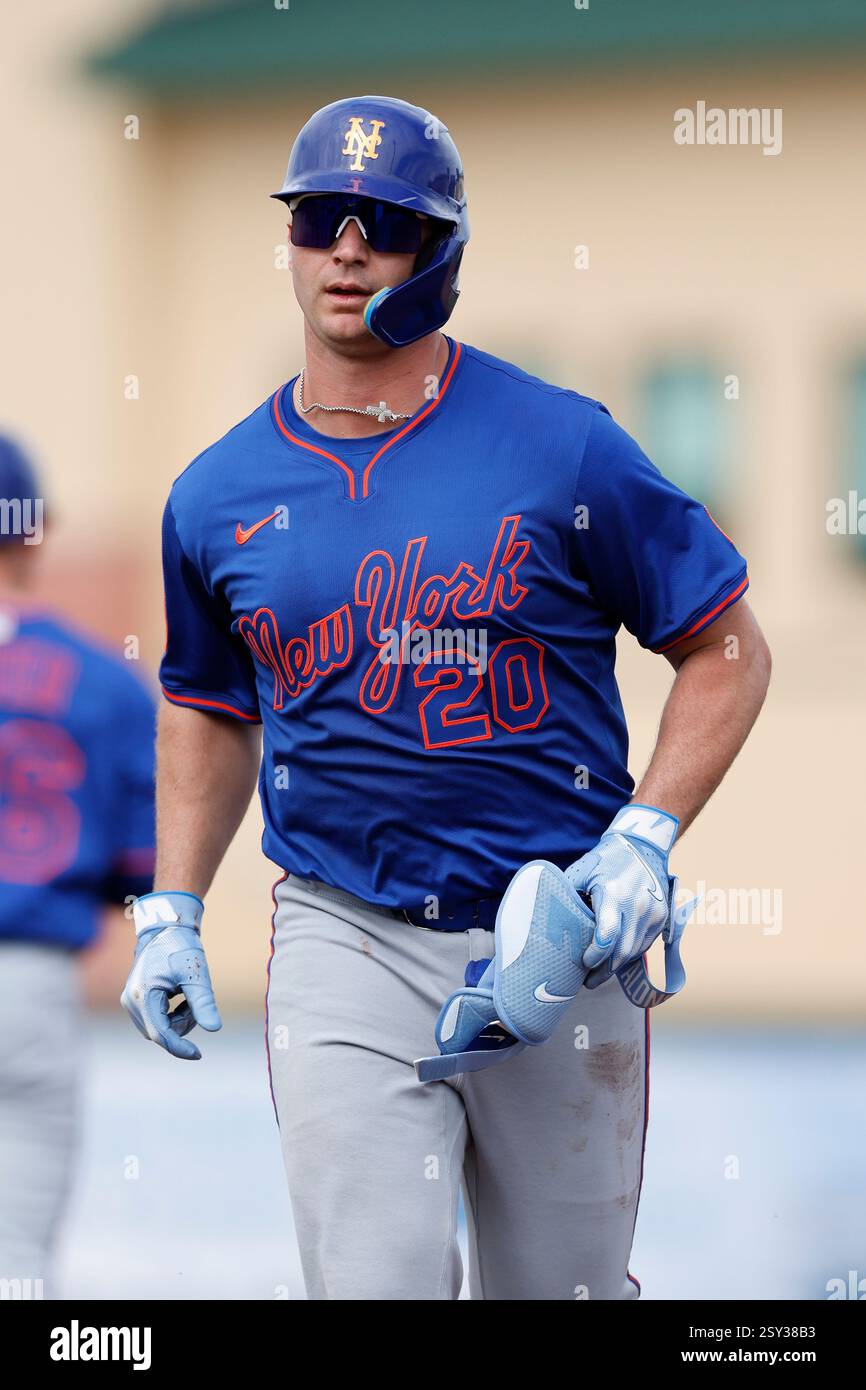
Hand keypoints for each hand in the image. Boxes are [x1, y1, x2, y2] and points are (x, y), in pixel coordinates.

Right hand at [121, 892, 221, 1059]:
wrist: (165, 928)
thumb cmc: (180, 947)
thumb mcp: (195, 974)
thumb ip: (203, 1002)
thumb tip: (214, 1028)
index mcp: (142, 995)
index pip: (159, 1034)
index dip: (179, 1047)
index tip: (198, 1054)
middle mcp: (130, 1002)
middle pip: (160, 1032)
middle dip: (183, 1023)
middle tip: (197, 1002)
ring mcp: (130, 1001)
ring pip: (159, 1027)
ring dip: (178, 1019)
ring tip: (189, 995)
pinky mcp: (136, 1000)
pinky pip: (156, 1019)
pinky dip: (172, 1014)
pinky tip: (181, 996)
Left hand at [564, 804, 677, 982]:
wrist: (643, 846)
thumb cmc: (606, 860)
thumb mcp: (581, 872)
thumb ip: (567, 897)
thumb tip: (548, 923)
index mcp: (615, 893)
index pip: (607, 936)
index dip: (594, 956)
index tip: (583, 964)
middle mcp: (638, 906)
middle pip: (621, 952)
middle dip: (603, 971)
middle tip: (586, 980)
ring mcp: (654, 913)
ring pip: (634, 953)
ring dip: (616, 966)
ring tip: (598, 972)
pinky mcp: (662, 918)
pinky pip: (644, 945)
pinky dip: (629, 954)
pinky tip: (615, 958)